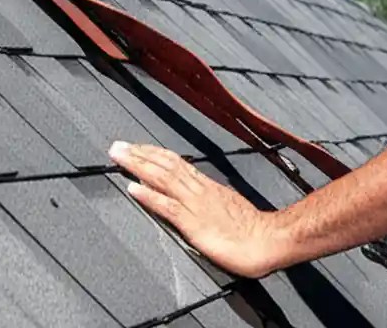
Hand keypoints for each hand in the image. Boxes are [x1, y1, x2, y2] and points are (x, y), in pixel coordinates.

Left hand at [109, 141, 288, 278]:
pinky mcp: (194, 224)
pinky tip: (133, 189)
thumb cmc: (253, 228)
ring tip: (119, 157)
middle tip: (117, 146)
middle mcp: (199, 191)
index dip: (153, 154)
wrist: (269, 240)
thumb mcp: (229, 205)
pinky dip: (149, 196)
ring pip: (163, 178)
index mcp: (207, 187)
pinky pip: (168, 206)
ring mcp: (195, 205)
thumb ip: (212, 199)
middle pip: (165, 166)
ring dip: (138, 166)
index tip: (136, 147)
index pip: (176, 163)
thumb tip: (201, 197)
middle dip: (139, 154)